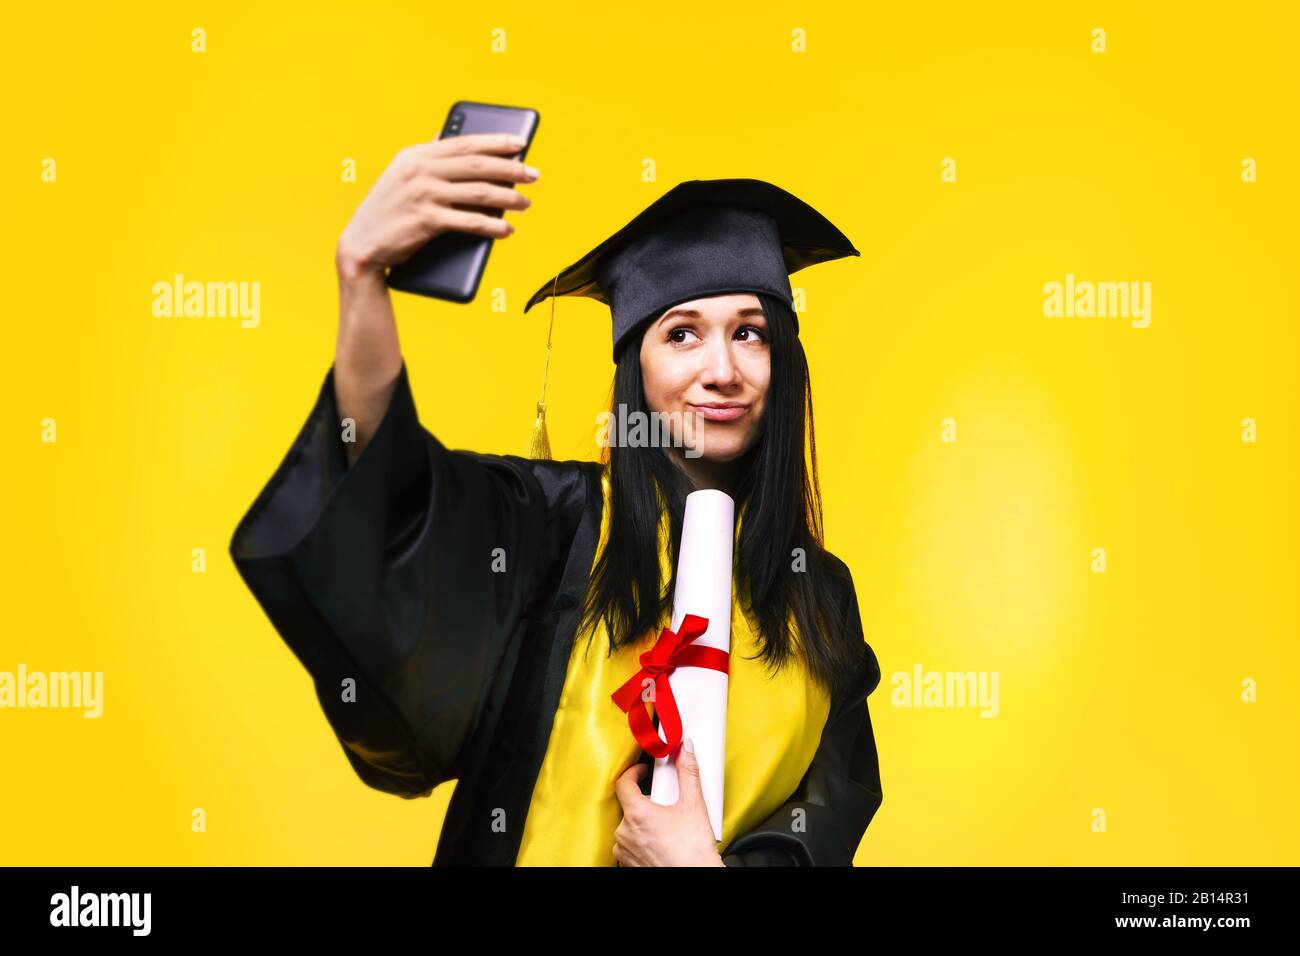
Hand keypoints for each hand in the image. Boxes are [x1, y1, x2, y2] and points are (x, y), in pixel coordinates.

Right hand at [336, 132, 539, 279]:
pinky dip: (493, 226)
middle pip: (477, 165)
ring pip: (478, 192)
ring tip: (525, 203)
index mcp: (416, 155)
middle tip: (534, 174)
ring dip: (508, 199)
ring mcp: (423, 195)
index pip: (465, 143)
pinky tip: (507, 230)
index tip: (521, 143)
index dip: (496, 142)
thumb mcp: (402, 175)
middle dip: (511, 169)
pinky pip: (469, 221)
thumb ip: (426, 157)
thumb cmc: (387, 211)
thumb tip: (450, 138)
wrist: (361, 245)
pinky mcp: (426, 221)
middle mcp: (420, 170)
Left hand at [613, 739, 725, 866]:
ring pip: (628, 826)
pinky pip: (629, 845)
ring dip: (643, 822)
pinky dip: (641, 840)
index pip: (622, 782)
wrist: (695, 878)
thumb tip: (685, 750)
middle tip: (664, 802)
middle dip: (645, 801)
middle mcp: (625, 833)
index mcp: (637, 814)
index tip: (642, 771)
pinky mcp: (627, 864)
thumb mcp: (694, 806)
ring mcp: (624, 851)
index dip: (633, 772)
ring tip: (665, 826)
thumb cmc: (693, 852)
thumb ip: (688, 773)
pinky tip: (660, 842)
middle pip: (628, 805)